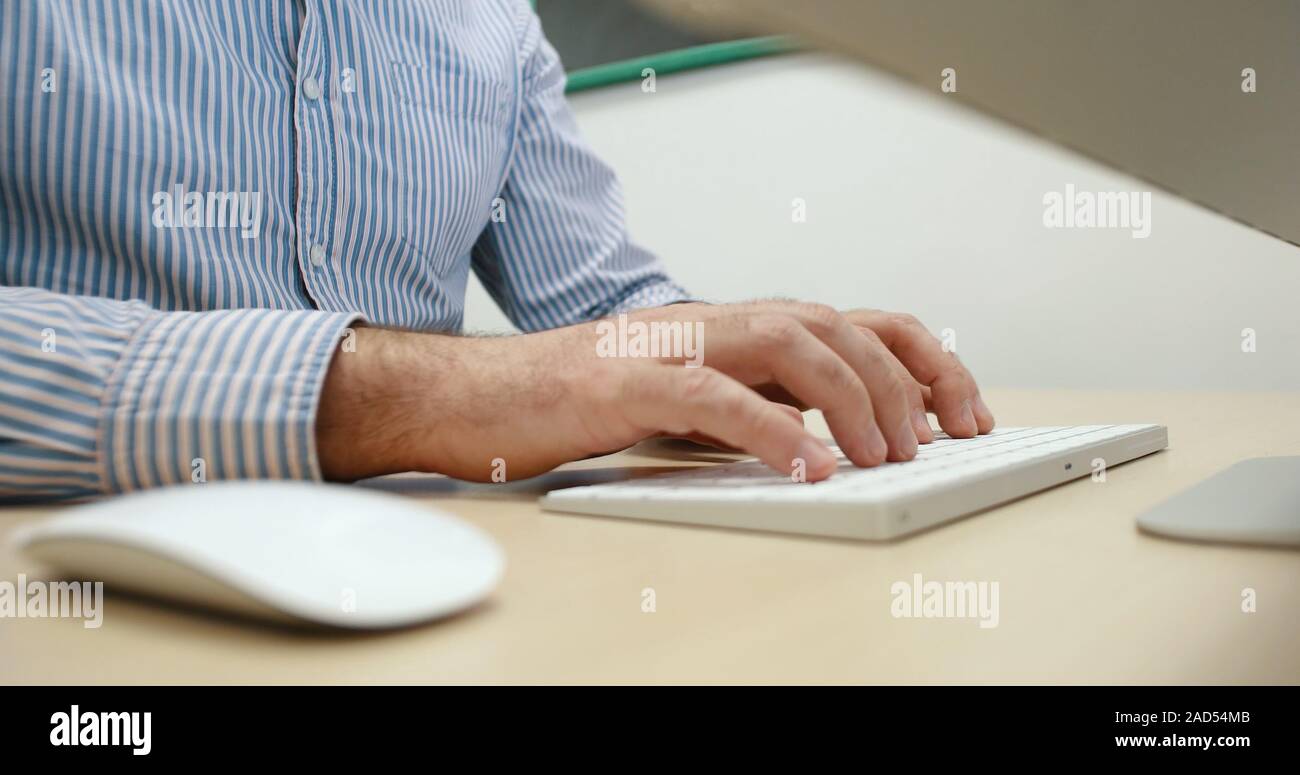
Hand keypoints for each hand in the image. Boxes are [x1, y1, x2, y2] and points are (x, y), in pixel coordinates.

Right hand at [628, 301, 994, 441]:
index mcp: (745, 328)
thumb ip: (765, 404)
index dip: (926, 361)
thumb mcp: (703, 399)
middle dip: (907, 381)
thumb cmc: (594, 399)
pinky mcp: (634, 379)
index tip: (968, 414)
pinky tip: (809, 466)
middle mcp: (722, 322)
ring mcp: (679, 343)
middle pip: (843, 324)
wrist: (492, 392)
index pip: (861, 321)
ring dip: (853, 398)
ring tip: (883, 454)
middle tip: (935, 441)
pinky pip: (718, 396)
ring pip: (793, 343)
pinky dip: (772, 430)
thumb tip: (843, 439)